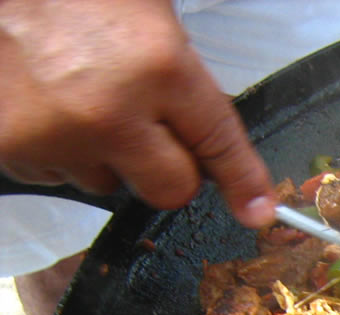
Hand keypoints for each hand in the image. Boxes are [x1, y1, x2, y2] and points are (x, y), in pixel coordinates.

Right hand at [0, 0, 274, 226]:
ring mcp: (54, 135)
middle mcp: (108, 112)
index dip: (243, 181)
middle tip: (145, 125)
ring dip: (103, 154)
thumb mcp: (148, 9)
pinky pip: (54, 175)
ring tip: (78, 96)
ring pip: (107, 183)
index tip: (256, 211)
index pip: (218, 144)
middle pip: (169, 188)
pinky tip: (46, 103)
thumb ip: (186, 77)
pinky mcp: (8, 146)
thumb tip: (212, 141)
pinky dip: (55, 148)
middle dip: (166, 166)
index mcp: (158, 67)